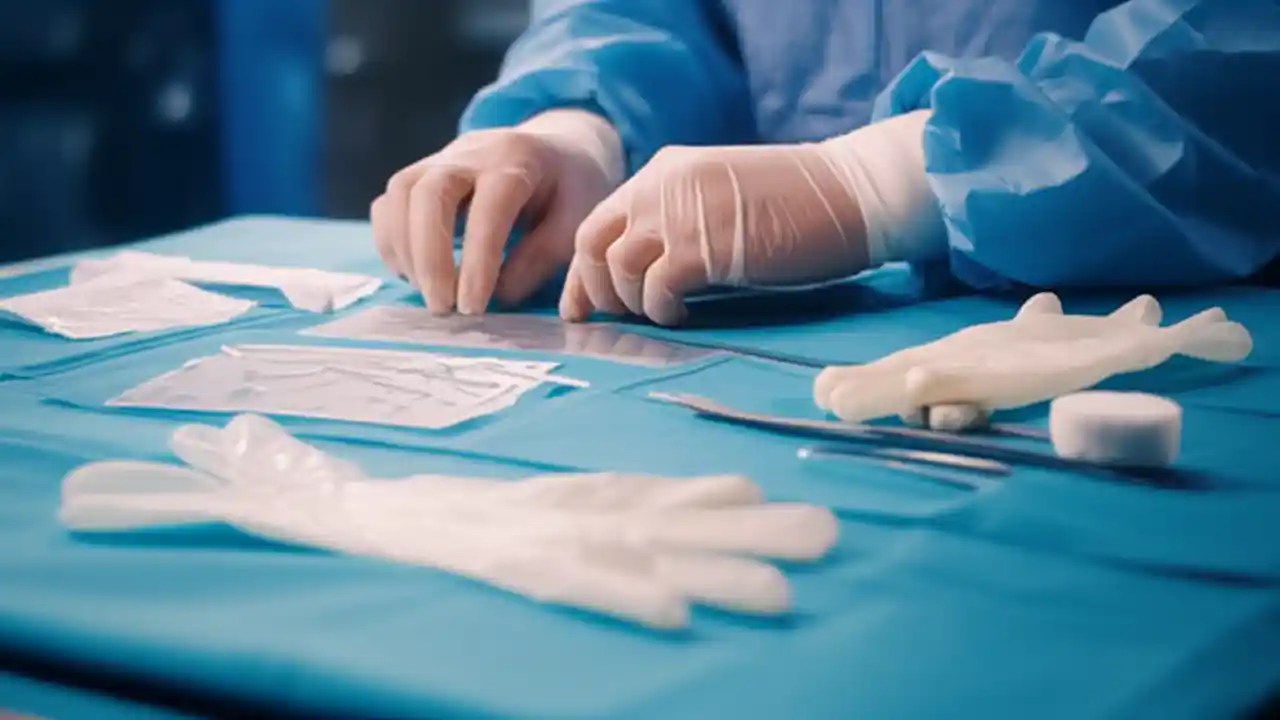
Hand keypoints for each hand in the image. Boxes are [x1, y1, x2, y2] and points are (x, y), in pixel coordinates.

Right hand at [371, 110, 622, 314]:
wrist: (557, 147)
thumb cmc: (571, 189)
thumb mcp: (575, 221)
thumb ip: (541, 257)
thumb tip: (498, 296)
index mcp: (517, 159)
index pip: (488, 208)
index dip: (477, 261)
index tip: (473, 308)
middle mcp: (471, 152)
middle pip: (429, 193)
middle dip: (429, 257)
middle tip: (442, 309)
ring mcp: (439, 158)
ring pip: (400, 194)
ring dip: (406, 252)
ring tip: (431, 297)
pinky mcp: (420, 175)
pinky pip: (388, 204)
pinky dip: (391, 242)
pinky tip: (413, 275)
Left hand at [560, 142, 870, 325]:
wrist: (851, 192)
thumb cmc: (797, 205)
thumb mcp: (720, 201)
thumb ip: (678, 222)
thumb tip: (643, 273)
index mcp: (664, 172)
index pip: (598, 223)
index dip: (583, 271)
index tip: (581, 308)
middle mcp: (661, 186)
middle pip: (593, 243)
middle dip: (596, 289)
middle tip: (618, 319)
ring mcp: (680, 214)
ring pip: (619, 268)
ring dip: (633, 302)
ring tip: (664, 314)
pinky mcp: (704, 247)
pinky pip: (656, 289)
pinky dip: (662, 309)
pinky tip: (685, 314)